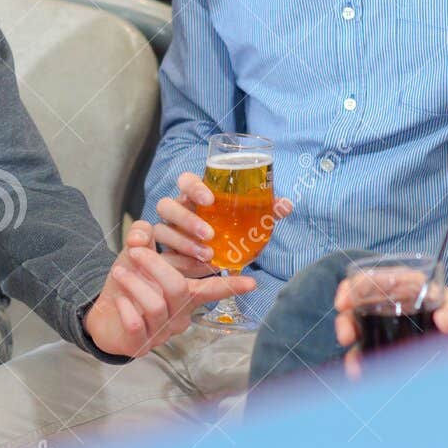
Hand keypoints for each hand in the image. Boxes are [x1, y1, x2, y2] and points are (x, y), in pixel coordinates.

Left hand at [83, 221, 257, 357]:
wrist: (104, 318)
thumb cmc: (129, 286)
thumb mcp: (137, 257)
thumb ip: (145, 238)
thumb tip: (142, 231)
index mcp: (185, 295)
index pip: (211, 290)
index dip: (230, 286)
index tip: (252, 282)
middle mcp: (179, 316)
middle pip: (178, 289)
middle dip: (156, 265)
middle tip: (136, 250)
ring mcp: (161, 332)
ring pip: (155, 305)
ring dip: (135, 284)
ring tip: (119, 271)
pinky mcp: (139, 344)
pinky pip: (136, 324)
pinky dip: (125, 307)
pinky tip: (119, 300)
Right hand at [153, 170, 292, 271]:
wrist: (210, 262)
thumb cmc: (227, 233)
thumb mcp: (246, 223)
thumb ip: (264, 212)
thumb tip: (286, 205)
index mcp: (194, 198)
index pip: (185, 180)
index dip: (193, 186)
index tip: (209, 199)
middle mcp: (176, 211)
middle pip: (167, 205)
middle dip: (186, 218)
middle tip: (209, 234)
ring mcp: (166, 232)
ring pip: (163, 230)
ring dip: (182, 242)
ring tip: (207, 255)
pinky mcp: (161, 253)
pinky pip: (162, 255)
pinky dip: (178, 261)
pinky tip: (194, 267)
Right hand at [334, 271, 447, 377]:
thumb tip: (445, 321)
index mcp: (409, 286)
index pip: (373, 279)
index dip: (353, 288)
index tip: (345, 302)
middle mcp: (395, 305)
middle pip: (359, 307)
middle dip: (346, 320)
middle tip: (346, 336)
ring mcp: (392, 329)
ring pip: (361, 333)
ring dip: (353, 349)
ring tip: (356, 367)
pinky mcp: (394, 351)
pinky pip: (373, 355)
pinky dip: (364, 365)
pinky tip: (363, 376)